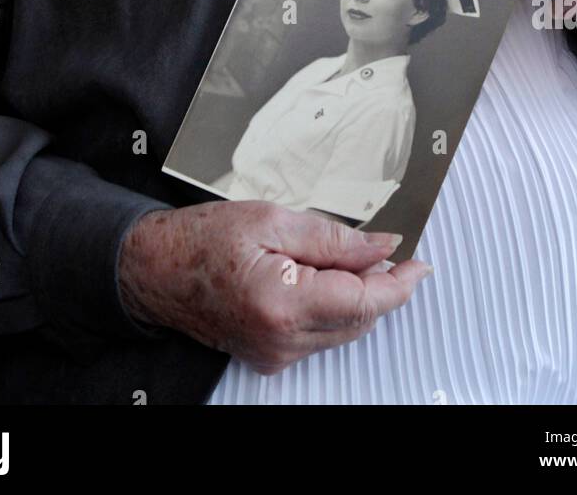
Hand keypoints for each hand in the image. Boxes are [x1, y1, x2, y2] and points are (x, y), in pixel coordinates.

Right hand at [118, 200, 432, 374]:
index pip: (365, 301)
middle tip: (377, 245)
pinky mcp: (271, 356)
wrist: (156, 270)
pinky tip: (315, 275)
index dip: (399, 283)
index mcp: (283, 304)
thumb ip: (333, 237)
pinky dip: (330, 304)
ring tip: (332, 254)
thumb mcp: (271, 219)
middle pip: (359, 317)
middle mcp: (282, 341)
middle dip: (376, 282)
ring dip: (353, 293)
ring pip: (342, 327)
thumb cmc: (202, 240)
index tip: (420, 264)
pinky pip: (320, 334)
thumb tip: (381, 247)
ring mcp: (276, 354)